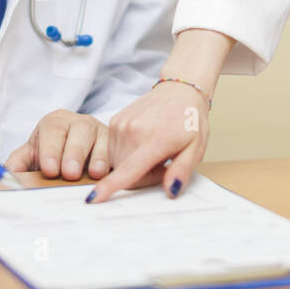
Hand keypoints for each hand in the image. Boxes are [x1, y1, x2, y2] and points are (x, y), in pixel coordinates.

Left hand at [5, 110, 110, 180]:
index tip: (49, 169)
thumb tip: (7, 174)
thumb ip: (18, 164)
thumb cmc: (50, 159)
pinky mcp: (116, 145)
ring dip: (97, 157)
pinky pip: (118, 150)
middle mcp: (79, 123)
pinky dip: (114, 163)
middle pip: (80, 130)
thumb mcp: (30, 158)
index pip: (53, 129)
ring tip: (93, 174)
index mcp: (55, 123)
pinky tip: (109, 174)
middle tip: (69, 173)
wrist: (72, 162)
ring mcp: (100, 131)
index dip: (51, 149)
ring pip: (101, 137)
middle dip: (74, 152)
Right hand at [87, 29, 230, 203]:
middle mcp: (133, 130)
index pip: (129, 169)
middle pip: (125, 172)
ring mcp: (121, 124)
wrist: (179, 90)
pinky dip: (127, 153)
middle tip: (163, 164)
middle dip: (142, 176)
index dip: (110, 187)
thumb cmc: (189, 119)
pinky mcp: (114, 121)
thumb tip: (171, 190)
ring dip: (133, 165)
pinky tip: (143, 143)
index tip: (93, 198)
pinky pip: (114, 150)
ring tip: (154, 151)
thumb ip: (182, 170)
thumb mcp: (196, 147)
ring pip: (118, 162)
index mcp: (155, 139)